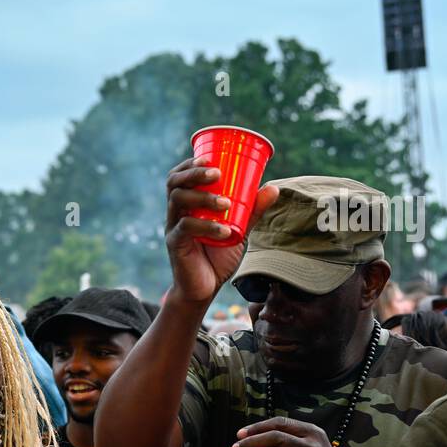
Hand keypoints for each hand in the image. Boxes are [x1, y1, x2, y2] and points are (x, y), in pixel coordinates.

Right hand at [164, 156, 278, 306]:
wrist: (204, 288)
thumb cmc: (218, 256)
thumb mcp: (238, 229)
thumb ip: (251, 210)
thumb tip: (273, 187)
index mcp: (186, 204)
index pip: (179, 176)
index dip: (190, 164)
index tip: (209, 158)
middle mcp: (175, 212)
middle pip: (174, 183)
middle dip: (194, 174)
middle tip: (217, 174)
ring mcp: (173, 227)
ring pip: (178, 201)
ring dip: (202, 198)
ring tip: (226, 203)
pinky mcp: (175, 245)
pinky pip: (186, 229)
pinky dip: (207, 227)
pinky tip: (225, 231)